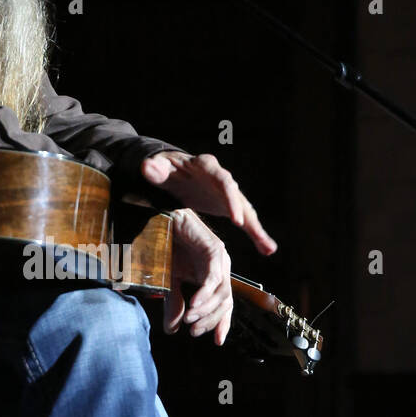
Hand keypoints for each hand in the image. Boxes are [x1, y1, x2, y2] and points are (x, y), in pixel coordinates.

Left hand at [141, 151, 276, 255]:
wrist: (173, 172)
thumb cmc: (165, 168)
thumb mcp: (158, 167)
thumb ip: (154, 169)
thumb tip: (147, 168)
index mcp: (206, 166)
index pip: (223, 181)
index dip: (230, 199)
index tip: (234, 218)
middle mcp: (222, 178)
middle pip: (239, 196)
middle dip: (246, 215)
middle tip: (253, 232)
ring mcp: (227, 193)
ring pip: (246, 211)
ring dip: (257, 229)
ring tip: (268, 248)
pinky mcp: (228, 205)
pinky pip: (244, 220)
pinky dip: (255, 234)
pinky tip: (266, 250)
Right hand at [164, 207, 232, 347]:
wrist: (160, 221)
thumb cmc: (166, 248)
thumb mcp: (169, 283)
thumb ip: (175, 304)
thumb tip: (173, 330)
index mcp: (214, 277)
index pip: (224, 305)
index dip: (221, 323)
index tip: (216, 341)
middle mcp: (221, 269)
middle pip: (226, 302)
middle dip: (211, 320)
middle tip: (194, 330)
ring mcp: (220, 258)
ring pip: (222, 292)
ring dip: (206, 310)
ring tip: (189, 319)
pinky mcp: (215, 249)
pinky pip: (214, 278)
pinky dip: (204, 294)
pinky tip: (193, 305)